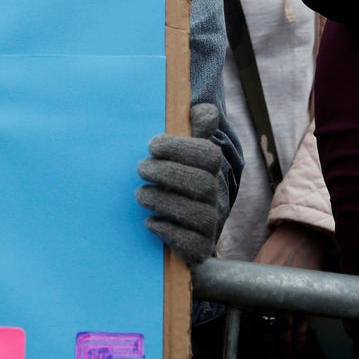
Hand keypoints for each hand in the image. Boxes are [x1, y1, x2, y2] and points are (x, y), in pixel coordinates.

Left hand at [136, 103, 222, 267]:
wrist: (181, 221)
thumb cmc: (176, 175)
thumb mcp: (184, 150)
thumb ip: (194, 129)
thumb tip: (203, 111)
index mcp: (215, 169)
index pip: (209, 156)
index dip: (180, 148)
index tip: (152, 144)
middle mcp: (218, 196)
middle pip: (203, 185)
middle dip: (168, 174)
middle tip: (141, 168)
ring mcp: (211, 223)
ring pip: (199, 215)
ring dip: (165, 202)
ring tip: (140, 194)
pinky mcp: (200, 248)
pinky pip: (194, 246)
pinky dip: (169, 233)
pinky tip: (149, 222)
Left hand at [253, 222, 330, 354]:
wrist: (299, 238)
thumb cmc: (274, 252)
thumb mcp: (255, 266)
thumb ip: (248, 287)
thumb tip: (239, 306)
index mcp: (255, 285)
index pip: (248, 317)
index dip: (251, 335)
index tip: (253, 347)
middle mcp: (270, 293)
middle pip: (267, 327)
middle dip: (268, 347)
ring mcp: (289, 296)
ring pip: (285, 329)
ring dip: (285, 347)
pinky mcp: (305, 297)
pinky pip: (301, 322)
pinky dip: (300, 337)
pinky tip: (298, 347)